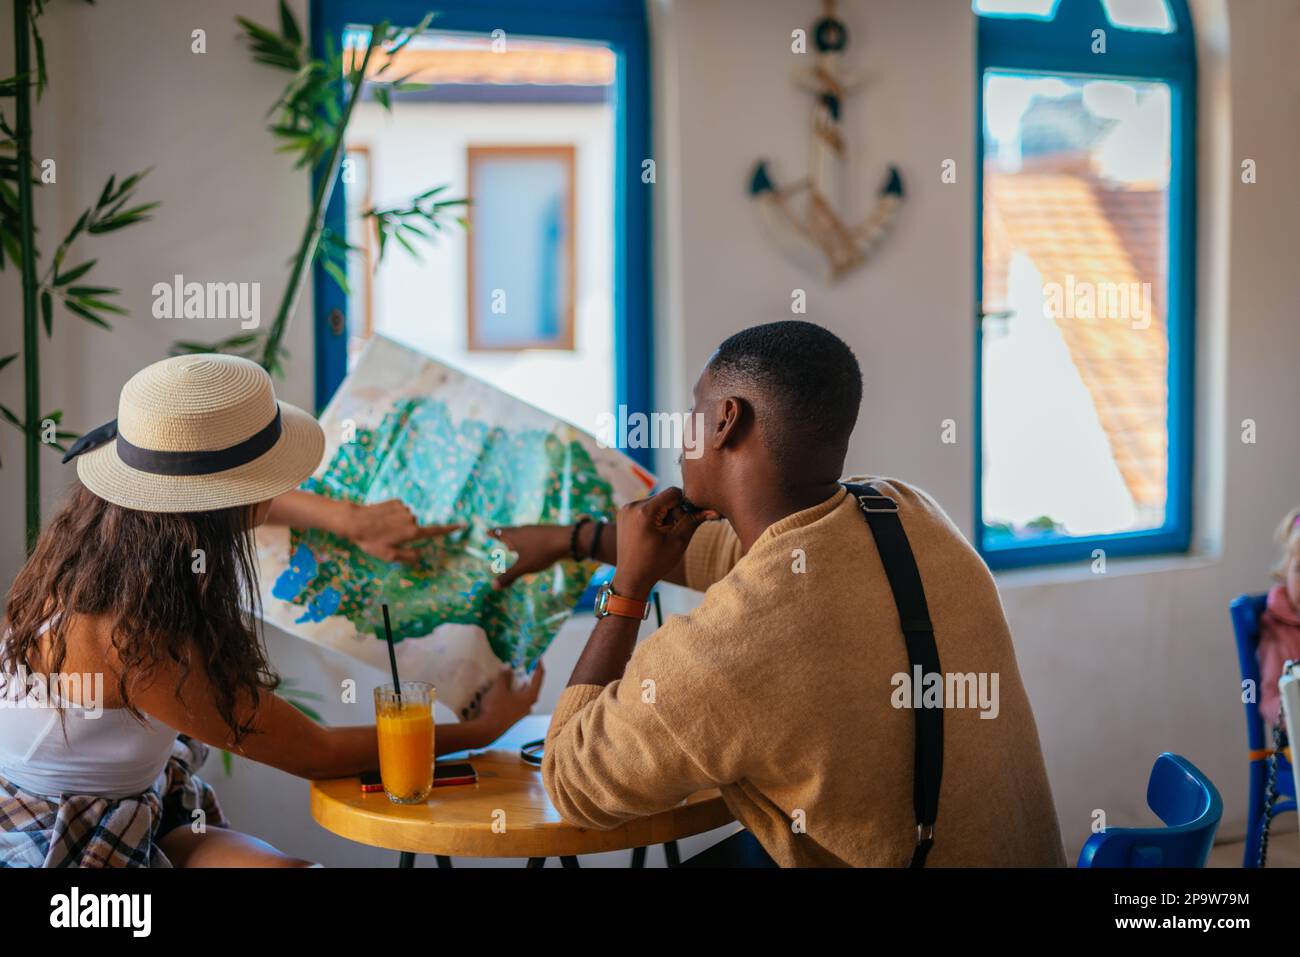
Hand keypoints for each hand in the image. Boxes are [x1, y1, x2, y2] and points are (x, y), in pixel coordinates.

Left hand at [345, 500, 460, 563]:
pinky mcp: (395, 501)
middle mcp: (411, 518)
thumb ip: (408, 557)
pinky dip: (393, 515)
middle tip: (388, 538)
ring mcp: (403, 508)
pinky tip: (381, 518)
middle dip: (406, 533)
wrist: (355, 521)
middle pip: (415, 528)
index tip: (461, 525)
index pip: (435, 531)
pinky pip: (399, 510)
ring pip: (406, 519)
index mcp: (412, 532)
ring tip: (381, 528)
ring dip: (398, 524)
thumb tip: (420, 557)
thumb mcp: (389, 555)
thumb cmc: (371, 541)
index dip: (448, 529)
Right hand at [475, 663, 544, 737]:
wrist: (486, 730)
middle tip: (524, 665)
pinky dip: (515, 692)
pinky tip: (507, 690)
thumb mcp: (499, 688)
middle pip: (532, 687)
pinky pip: (517, 701)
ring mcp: (521, 712)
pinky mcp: (513, 716)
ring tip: (515, 675)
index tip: (538, 658)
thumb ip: (505, 675)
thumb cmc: (496, 708)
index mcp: (530, 697)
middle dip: (528, 675)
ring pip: (524, 695)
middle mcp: (529, 705)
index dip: (538, 666)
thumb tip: (508, 666)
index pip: (538, 678)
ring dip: (520, 684)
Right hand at [487, 524, 570, 588]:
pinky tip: (533, 548)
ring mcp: (536, 531)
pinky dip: (528, 542)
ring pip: (523, 533)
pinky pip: (533, 537)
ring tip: (514, 545)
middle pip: (511, 531)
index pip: (500, 532)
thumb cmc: (542, 552)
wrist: (567, 540)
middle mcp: (524, 530)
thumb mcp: (524, 567)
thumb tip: (492, 587)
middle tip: (499, 536)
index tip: (487, 531)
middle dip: (504, 535)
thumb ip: (509, 576)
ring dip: (517, 538)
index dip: (494, 533)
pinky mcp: (547, 534)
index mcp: (515, 535)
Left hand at [611, 487, 717, 600]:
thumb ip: (694, 521)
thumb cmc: (656, 563)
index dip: (683, 506)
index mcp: (644, 511)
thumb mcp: (678, 542)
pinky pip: (645, 508)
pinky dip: (653, 517)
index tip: (680, 524)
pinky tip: (651, 534)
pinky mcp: (623, 514)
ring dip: (663, 515)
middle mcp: (632, 506)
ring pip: (655, 503)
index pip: (673, 493)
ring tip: (660, 535)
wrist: (632, 578)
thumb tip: (713, 509)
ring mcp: (625, 509)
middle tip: (669, 533)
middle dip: (672, 512)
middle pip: (664, 498)